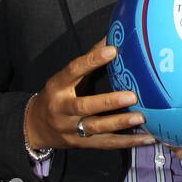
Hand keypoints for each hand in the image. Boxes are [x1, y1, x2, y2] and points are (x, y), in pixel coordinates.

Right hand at [24, 38, 156, 150]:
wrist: (35, 127)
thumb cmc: (56, 96)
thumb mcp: (65, 78)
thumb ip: (87, 61)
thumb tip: (109, 38)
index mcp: (57, 86)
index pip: (73, 70)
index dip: (91, 60)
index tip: (112, 50)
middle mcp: (61, 109)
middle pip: (83, 106)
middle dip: (108, 102)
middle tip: (131, 96)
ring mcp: (70, 128)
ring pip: (95, 127)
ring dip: (119, 123)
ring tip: (140, 117)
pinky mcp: (81, 143)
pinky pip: (106, 143)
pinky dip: (127, 141)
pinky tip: (146, 138)